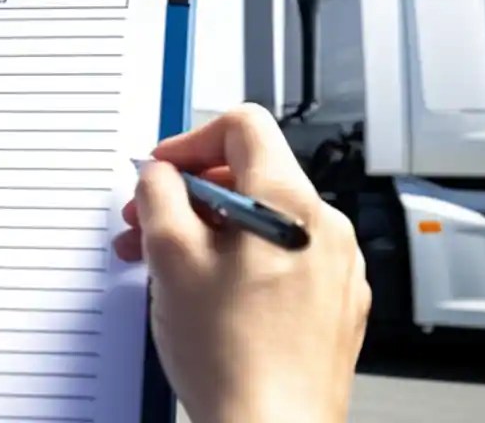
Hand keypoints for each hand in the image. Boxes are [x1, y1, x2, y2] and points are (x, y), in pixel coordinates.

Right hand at [114, 104, 370, 422]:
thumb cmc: (232, 357)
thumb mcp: (170, 256)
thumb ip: (158, 195)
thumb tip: (160, 176)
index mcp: (291, 203)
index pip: (242, 126)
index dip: (190, 140)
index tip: (163, 171)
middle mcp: (326, 227)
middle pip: (251, 175)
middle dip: (190, 194)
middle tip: (148, 223)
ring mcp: (337, 267)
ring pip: (264, 220)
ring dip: (209, 230)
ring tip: (167, 265)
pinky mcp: (334, 303)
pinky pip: (283, 258)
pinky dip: (240, 261)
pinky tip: (206, 294)